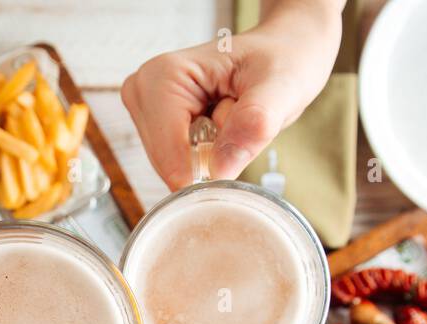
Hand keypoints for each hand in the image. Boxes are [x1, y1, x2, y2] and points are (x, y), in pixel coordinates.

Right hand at [121, 0, 343, 188]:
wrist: (283, 52)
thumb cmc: (281, 60)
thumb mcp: (281, 87)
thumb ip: (253, 123)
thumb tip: (220, 169)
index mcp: (164, 75)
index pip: (169, 154)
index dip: (207, 168)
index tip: (242, 147)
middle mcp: (143, 92)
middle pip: (168, 165)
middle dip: (209, 158)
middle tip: (239, 119)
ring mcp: (145, 110)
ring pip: (173, 168)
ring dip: (210, 156)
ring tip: (231, 118)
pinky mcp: (155, 125)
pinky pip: (178, 166)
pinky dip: (206, 156)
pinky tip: (220, 127)